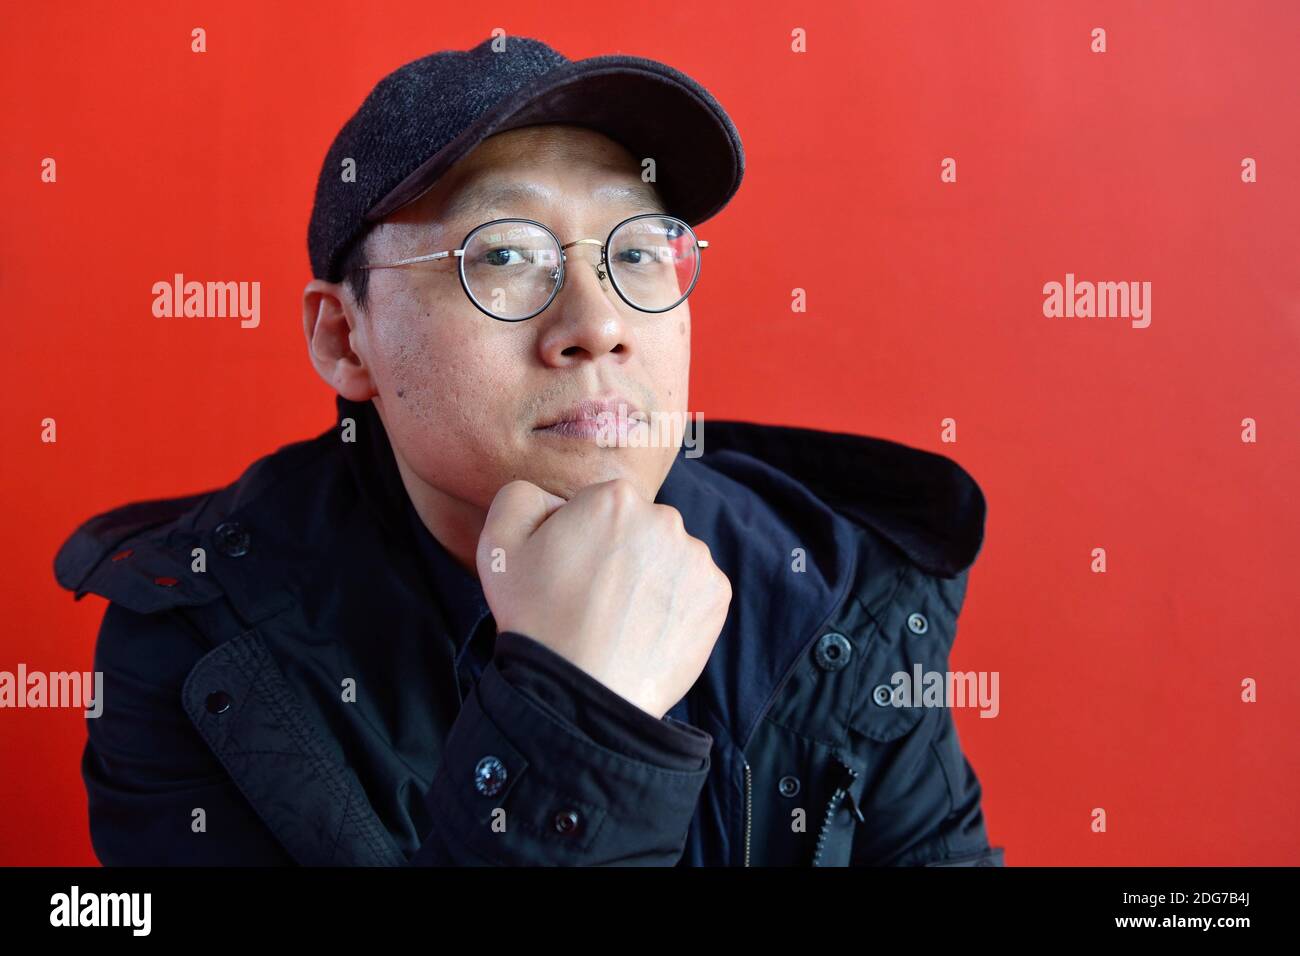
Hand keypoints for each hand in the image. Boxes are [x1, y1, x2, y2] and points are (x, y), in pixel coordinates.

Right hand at [477, 478, 731, 718]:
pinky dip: (675, 604)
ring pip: (668, 557)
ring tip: (621, 618)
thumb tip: (551, 498)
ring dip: (650, 577)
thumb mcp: (498, 548)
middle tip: (594, 598)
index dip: (581, 537)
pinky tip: (647, 629)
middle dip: (621, 552)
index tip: (571, 572)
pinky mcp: (717, 595)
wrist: (580, 694)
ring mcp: (697, 558)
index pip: (600, 505)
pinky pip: (693, 588)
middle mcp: (665, 518)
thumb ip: (520, 497)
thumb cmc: (536, 620)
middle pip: (639, 527)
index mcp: (615, 497)